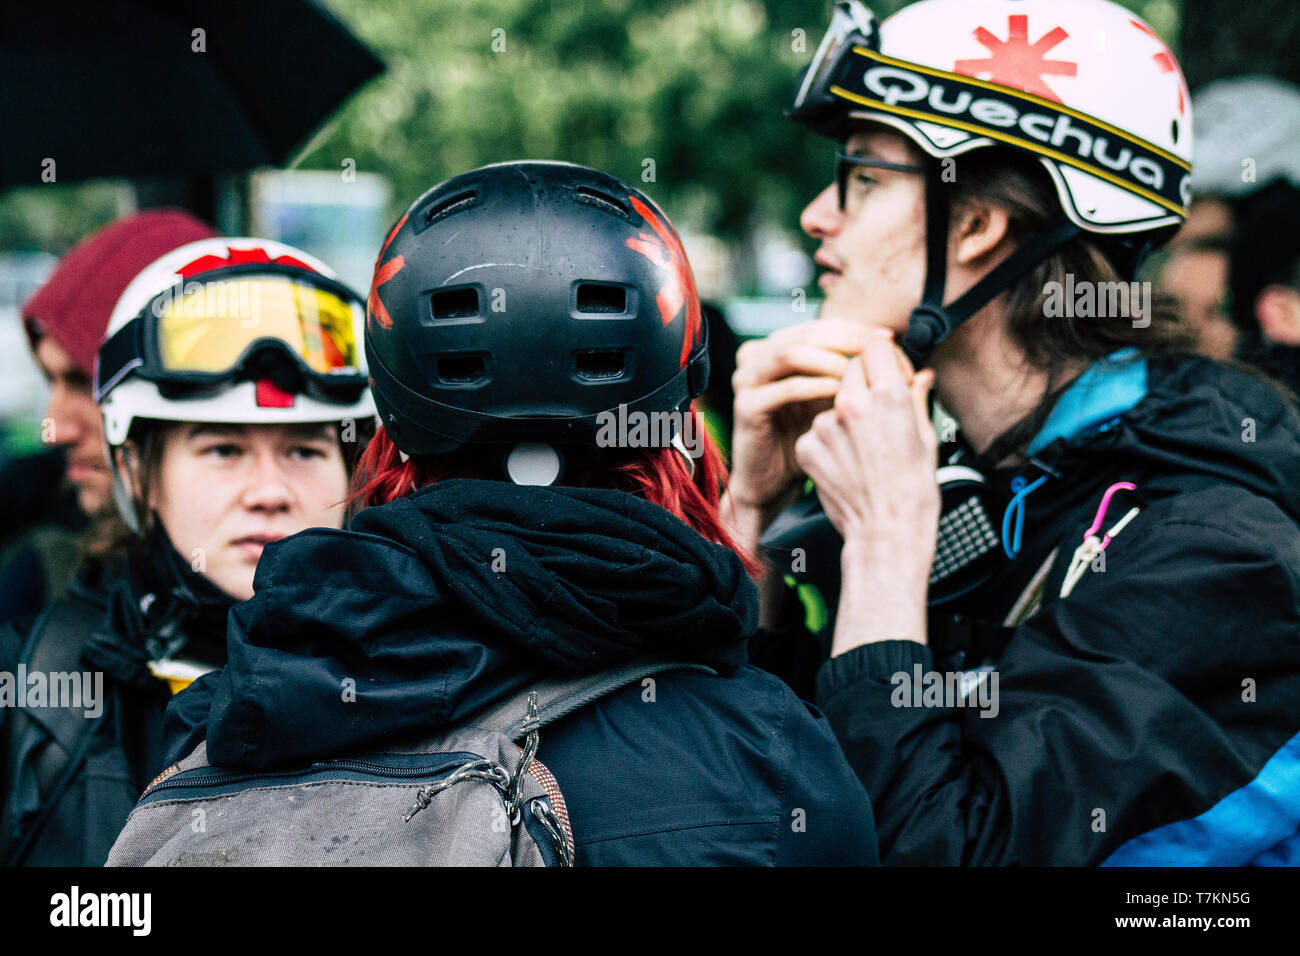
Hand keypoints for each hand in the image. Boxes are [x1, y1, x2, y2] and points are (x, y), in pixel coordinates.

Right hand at [727, 319, 912, 513]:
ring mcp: (747, 380)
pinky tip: (840, 396)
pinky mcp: (746, 407)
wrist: (772, 484)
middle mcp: (757, 356)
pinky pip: (785, 388)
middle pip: (806, 333)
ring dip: (830, 360)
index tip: (889, 340)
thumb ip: (869, 384)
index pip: (821, 326)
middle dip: (846, 341)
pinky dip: (816, 387)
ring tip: (859, 374)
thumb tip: (924, 375)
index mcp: (776, 348)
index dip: (856, 330)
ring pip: (791, 352)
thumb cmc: (809, 441)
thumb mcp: (839, 404)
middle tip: (877, 353)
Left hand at [793, 330, 939, 651]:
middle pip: (849, 368)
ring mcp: (826, 426)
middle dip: (862, 380)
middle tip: (874, 407)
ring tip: (864, 447)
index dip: (879, 352)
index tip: (882, 362)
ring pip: (830, 401)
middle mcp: (853, 404)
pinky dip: (828, 440)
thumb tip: (921, 376)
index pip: (873, 345)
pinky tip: (846, 462)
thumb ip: (917, 399)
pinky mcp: (808, 447)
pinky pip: (815, 430)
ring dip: (843, 414)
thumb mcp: (926, 439)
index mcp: (889, 396)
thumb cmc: (913, 489)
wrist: (886, 532)